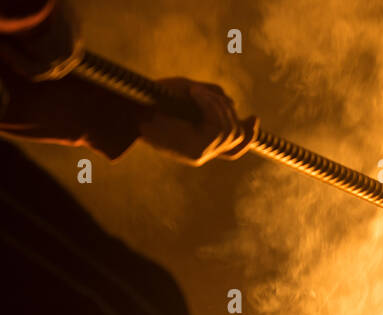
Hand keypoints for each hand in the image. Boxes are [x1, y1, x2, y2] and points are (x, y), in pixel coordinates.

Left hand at [140, 77, 258, 165]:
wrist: (127, 110)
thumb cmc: (151, 99)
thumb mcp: (185, 92)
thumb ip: (211, 99)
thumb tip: (234, 106)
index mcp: (198, 144)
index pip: (233, 149)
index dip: (249, 135)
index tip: (255, 117)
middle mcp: (201, 153)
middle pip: (234, 135)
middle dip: (224, 108)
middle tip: (199, 91)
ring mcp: (199, 155)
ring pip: (228, 130)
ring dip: (215, 104)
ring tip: (193, 91)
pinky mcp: (194, 152)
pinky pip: (218, 128)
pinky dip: (209, 104)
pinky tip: (193, 92)